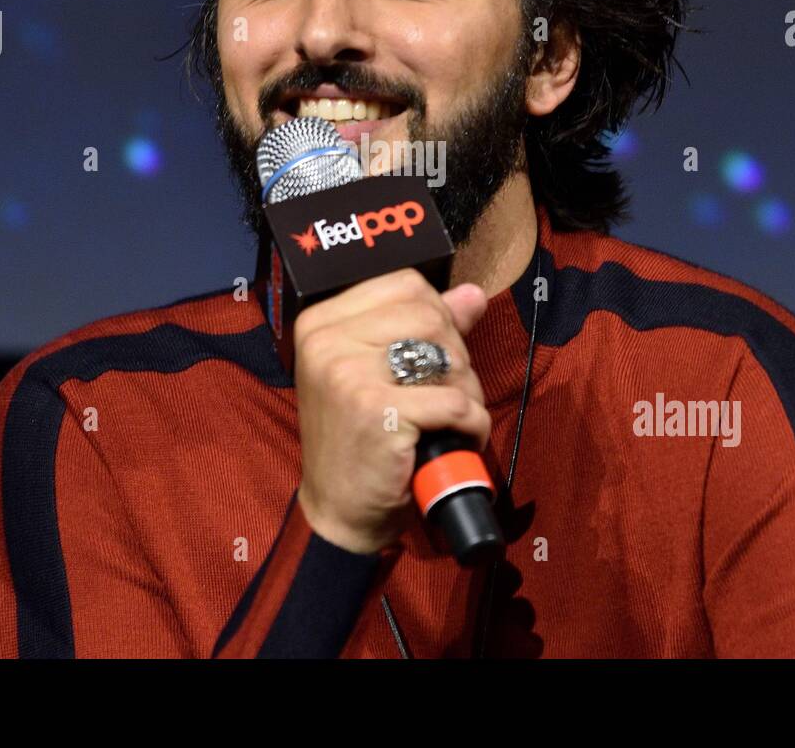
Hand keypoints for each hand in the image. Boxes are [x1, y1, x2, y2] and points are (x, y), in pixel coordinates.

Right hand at [292, 268, 489, 553]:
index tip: (431, 354)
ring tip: (449, 417)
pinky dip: (471, 423)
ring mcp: (347, 374)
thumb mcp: (380, 371)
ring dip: (466, 390)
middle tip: (445, 392)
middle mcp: (327, 341)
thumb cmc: (361, 437)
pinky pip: (454, 402)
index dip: (437, 316)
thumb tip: (472, 293)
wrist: (339, 509)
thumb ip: (424, 326)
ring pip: (446, 355)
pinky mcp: (376, 411)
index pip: (406, 284)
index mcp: (321, 322)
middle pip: (430, 315)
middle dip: (455, 355)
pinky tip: (456, 437)